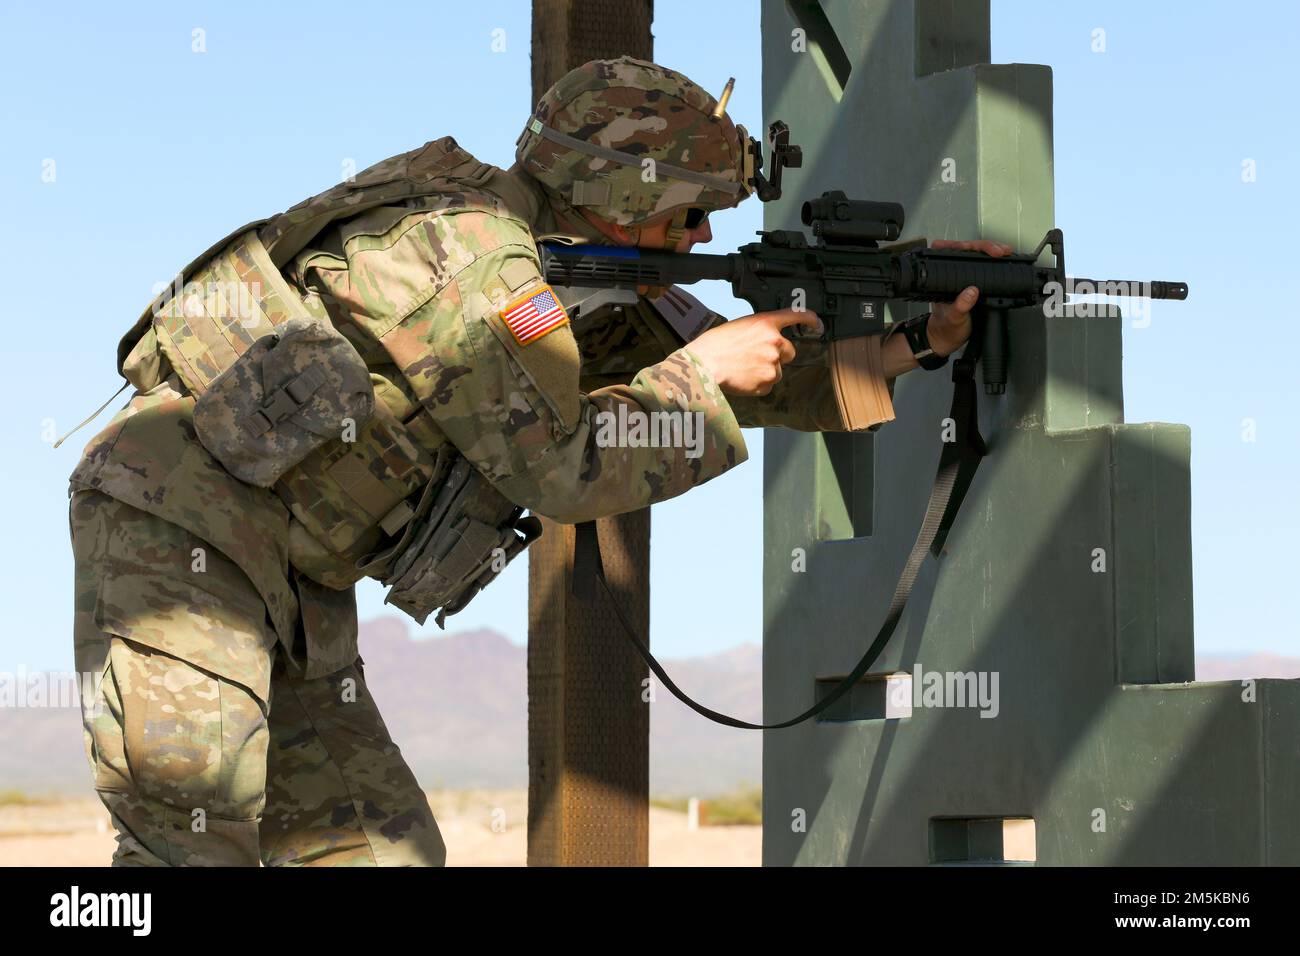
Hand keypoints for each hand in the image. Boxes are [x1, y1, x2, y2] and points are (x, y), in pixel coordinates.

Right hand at [686, 308, 822, 395]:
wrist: (704, 364)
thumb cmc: (716, 344)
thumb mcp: (740, 326)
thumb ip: (760, 331)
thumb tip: (769, 339)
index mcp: (766, 324)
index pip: (795, 316)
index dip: (809, 319)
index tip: (816, 323)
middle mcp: (774, 342)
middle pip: (790, 352)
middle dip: (778, 355)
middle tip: (757, 357)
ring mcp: (772, 364)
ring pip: (778, 371)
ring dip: (765, 371)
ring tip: (744, 368)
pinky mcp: (766, 383)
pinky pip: (768, 385)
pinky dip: (757, 384)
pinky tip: (743, 378)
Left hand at [926, 239, 1013, 355]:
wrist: (947, 339)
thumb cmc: (945, 327)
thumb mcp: (952, 318)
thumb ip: (960, 307)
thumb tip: (971, 292)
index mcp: (941, 278)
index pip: (949, 250)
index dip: (965, 246)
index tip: (980, 251)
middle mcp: (951, 274)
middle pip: (967, 250)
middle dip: (986, 247)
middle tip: (1000, 251)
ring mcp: (963, 277)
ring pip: (977, 256)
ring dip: (992, 251)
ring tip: (1005, 252)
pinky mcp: (974, 283)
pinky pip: (984, 267)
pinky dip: (995, 262)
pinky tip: (1005, 260)